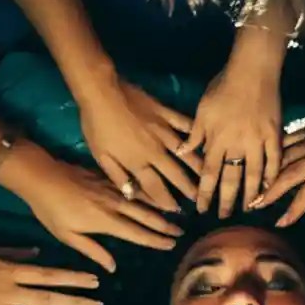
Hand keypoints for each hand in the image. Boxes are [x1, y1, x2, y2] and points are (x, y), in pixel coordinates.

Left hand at [20, 154, 183, 272]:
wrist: (41, 176)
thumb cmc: (50, 210)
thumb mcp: (68, 236)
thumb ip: (93, 250)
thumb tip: (112, 267)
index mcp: (105, 221)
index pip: (137, 233)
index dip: (155, 240)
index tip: (172, 245)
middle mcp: (114, 204)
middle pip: (145, 216)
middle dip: (165, 225)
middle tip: (181, 232)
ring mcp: (112, 188)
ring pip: (142, 199)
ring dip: (161, 207)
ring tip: (177, 213)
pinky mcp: (107, 177)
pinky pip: (133, 186)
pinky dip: (147, 192)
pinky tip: (156, 194)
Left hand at [80, 77, 198, 211]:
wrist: (102, 93)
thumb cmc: (97, 127)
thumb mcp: (101, 157)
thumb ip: (119, 177)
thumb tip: (133, 195)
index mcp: (138, 163)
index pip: (156, 188)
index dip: (166, 201)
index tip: (176, 211)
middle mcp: (155, 151)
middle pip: (175, 174)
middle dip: (188, 189)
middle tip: (199, 199)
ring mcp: (163, 131)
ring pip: (186, 153)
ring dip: (197, 167)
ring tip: (208, 176)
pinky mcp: (165, 113)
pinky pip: (184, 124)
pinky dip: (195, 133)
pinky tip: (205, 139)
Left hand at [181, 64, 281, 217]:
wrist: (252, 70)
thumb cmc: (223, 86)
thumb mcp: (202, 110)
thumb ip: (194, 134)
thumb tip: (182, 154)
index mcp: (216, 139)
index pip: (207, 174)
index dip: (204, 194)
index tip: (201, 210)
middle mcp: (236, 145)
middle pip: (230, 179)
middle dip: (226, 200)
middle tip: (223, 217)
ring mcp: (257, 141)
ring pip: (253, 174)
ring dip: (250, 194)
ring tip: (248, 208)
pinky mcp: (274, 135)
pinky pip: (275, 160)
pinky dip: (272, 176)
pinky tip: (270, 188)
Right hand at [256, 113, 304, 226]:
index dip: (293, 209)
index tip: (280, 223)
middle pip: (288, 176)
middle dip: (270, 192)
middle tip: (253, 205)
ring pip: (283, 159)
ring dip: (268, 173)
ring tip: (254, 185)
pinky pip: (287, 141)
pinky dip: (275, 150)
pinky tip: (264, 156)